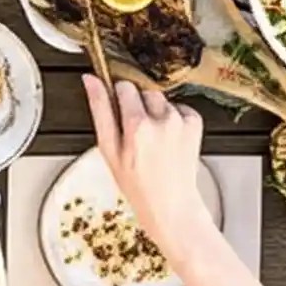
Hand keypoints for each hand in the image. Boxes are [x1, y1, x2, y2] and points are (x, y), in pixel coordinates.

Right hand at [83, 76, 209, 256]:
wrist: (171, 205)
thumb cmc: (138, 185)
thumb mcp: (109, 150)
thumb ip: (100, 109)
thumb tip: (91, 80)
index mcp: (137, 124)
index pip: (123, 87)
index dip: (117, 98)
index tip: (118, 111)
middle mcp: (162, 119)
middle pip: (143, 92)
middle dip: (137, 106)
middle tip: (135, 134)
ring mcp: (181, 121)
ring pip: (161, 100)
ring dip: (156, 113)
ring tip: (153, 141)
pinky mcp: (194, 124)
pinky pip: (179, 108)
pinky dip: (174, 118)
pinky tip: (168, 141)